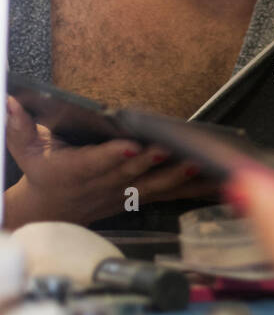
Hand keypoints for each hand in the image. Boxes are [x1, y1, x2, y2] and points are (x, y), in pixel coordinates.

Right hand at [4, 95, 215, 228]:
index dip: (112, 156)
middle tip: (171, 149)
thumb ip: (20, 126)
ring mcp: (122, 195)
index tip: (129, 146)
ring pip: (153, 187)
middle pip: (129, 174)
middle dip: (151, 162)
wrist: (49, 213)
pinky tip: (213, 182)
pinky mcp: (138, 198)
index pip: (93, 164)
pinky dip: (191, 189)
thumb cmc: (41, 175)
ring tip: (199, 164)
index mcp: (73, 172)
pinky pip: (167, 194)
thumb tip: (12, 101)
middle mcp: (101, 186)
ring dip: (177, 177)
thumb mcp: (24, 150)